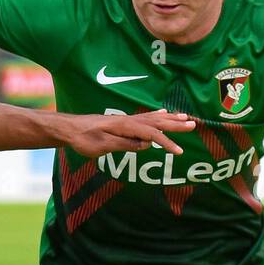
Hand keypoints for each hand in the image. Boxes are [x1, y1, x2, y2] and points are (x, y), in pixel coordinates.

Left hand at [53, 110, 192, 157]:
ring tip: (186, 117)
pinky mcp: (122, 121)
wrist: (69, 129)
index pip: (151, 134)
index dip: (166, 142)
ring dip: (170, 118)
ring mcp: (126, 119)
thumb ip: (124, 144)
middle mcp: (128, 120)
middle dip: (175, 124)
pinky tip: (164, 113)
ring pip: (153, 118)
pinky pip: (145, 117)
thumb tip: (146, 144)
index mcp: (125, 126)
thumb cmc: (83, 139)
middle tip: (194, 125)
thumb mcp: (101, 146)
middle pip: (156, 122)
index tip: (179, 151)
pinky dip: (158, 116)